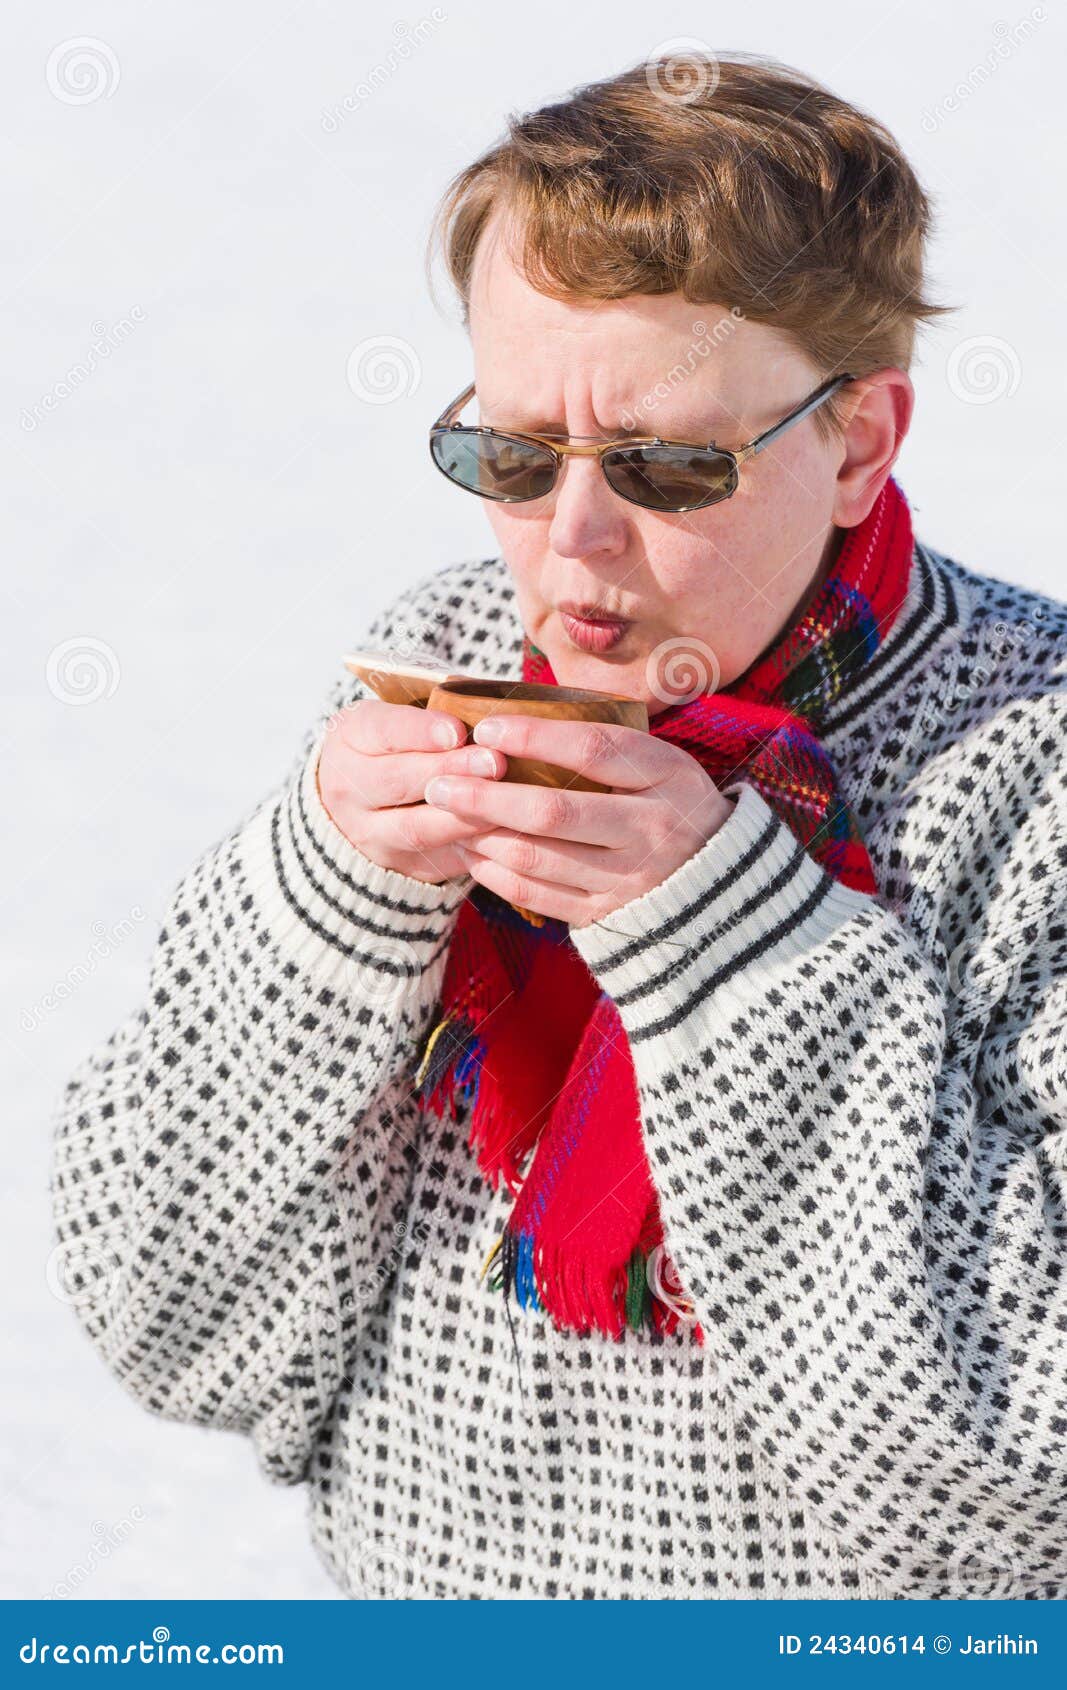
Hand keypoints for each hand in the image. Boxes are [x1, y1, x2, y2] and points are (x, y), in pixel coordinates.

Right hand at [317, 698, 506, 883]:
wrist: (365, 800)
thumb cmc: (400, 745)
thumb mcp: (403, 717)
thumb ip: (437, 711)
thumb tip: (485, 709)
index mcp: (350, 738)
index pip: (381, 731)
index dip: (420, 731)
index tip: (457, 730)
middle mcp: (348, 789)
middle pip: (397, 781)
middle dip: (449, 771)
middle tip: (493, 761)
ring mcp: (370, 833)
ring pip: (415, 829)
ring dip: (462, 816)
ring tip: (501, 801)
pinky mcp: (400, 865)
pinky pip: (439, 860)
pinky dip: (472, 847)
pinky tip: (501, 833)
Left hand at [421, 714, 732, 925]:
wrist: (719, 882)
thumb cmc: (669, 802)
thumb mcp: (659, 762)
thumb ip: (603, 745)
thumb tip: (516, 720)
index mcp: (665, 776)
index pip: (592, 750)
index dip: (534, 738)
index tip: (484, 728)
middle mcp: (650, 829)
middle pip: (555, 811)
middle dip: (487, 795)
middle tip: (439, 781)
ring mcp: (629, 878)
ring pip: (539, 857)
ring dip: (483, 834)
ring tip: (447, 813)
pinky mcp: (607, 914)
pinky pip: (540, 896)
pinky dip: (497, 874)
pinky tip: (472, 852)